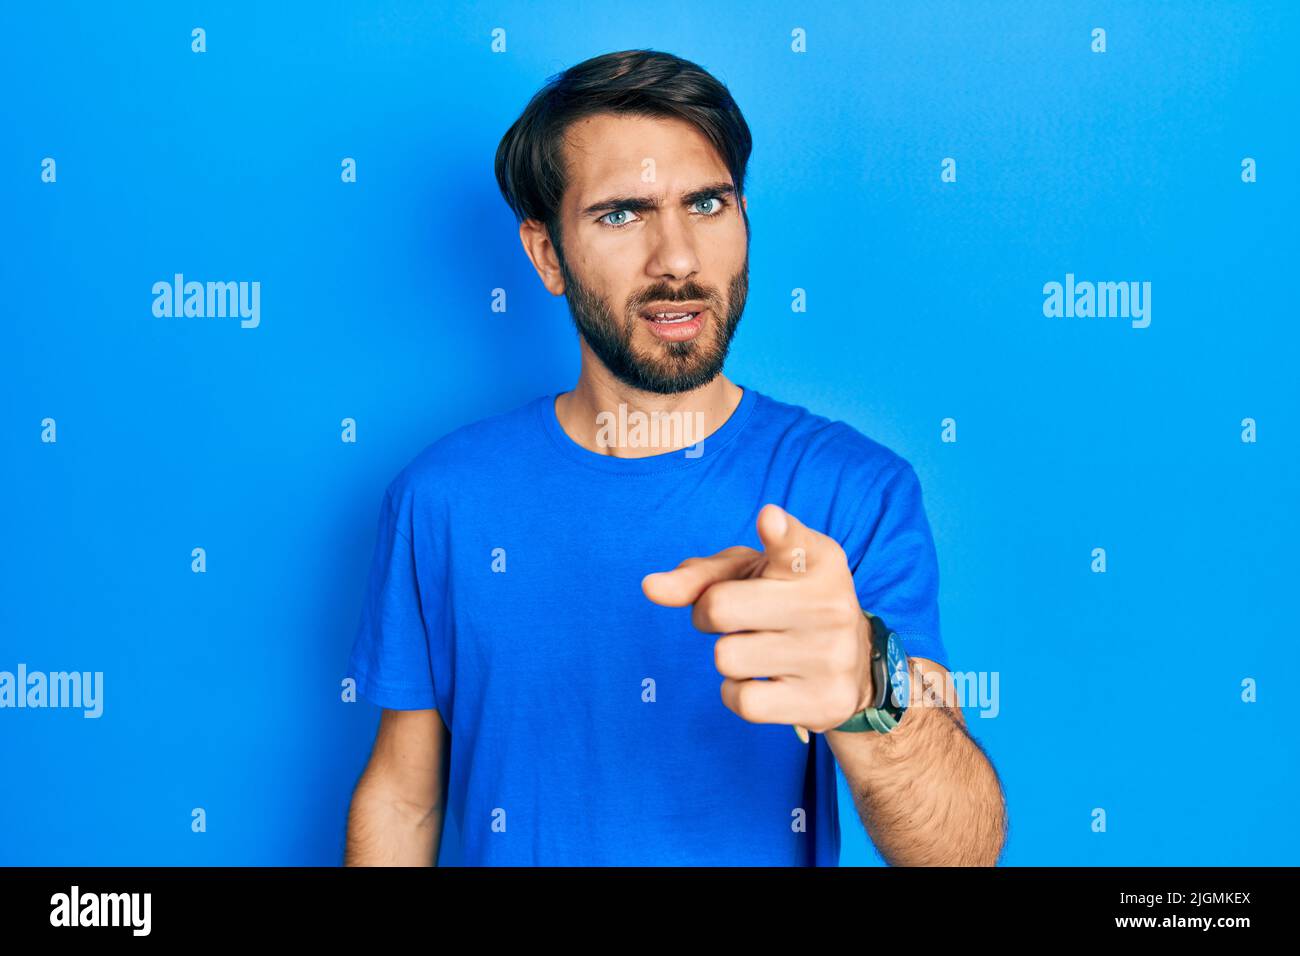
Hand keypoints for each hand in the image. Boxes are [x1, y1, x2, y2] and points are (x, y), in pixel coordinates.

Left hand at [641, 503, 874, 741]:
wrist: (854, 661)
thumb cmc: (783, 601)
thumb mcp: (748, 574)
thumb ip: (699, 575)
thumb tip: (651, 587)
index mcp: (815, 560)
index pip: (793, 542)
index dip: (776, 532)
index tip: (768, 520)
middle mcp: (830, 604)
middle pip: (720, 608)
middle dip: (709, 614)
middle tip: (734, 617)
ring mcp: (832, 655)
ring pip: (726, 658)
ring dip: (728, 656)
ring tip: (758, 648)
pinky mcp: (826, 701)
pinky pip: (743, 700)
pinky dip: (737, 692)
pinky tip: (763, 680)